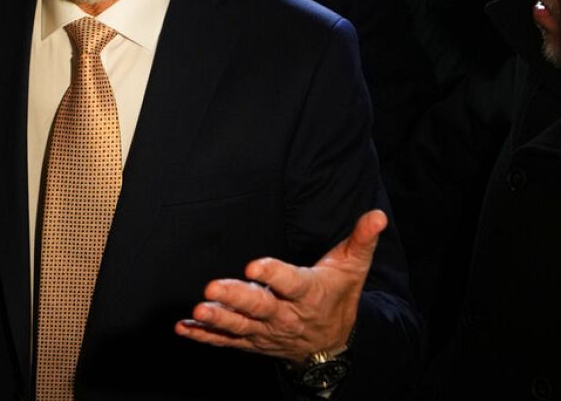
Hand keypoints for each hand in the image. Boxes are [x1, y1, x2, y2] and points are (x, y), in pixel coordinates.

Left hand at [175, 210, 386, 362]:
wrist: (332, 345)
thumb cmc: (338, 297)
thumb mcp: (353, 268)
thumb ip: (361, 239)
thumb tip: (377, 216)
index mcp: (308, 293)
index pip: (291, 282)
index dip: (272, 274)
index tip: (253, 265)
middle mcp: (286, 315)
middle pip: (259, 306)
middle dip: (237, 298)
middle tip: (213, 287)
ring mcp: (266, 331)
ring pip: (239, 326)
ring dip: (217, 319)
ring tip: (198, 310)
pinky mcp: (251, 341)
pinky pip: (226, 341)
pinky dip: (204, 336)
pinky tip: (183, 328)